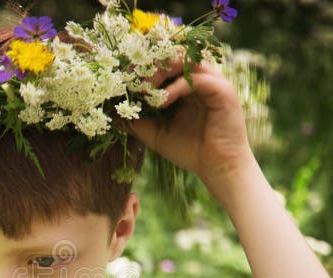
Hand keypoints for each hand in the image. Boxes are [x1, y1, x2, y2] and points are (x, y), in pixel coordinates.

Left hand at [125, 59, 255, 206]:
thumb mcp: (155, 134)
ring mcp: (213, 81)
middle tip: (131, 80)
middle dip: (149, 65)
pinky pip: (196, 79)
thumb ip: (135, 122)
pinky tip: (161, 102)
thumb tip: (111, 114)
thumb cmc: (190, 150)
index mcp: (186, 84)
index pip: (164, 62)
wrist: (218, 168)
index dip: (143, 66)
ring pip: (185, 60)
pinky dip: (176, 88)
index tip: (123, 78)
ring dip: (161, 71)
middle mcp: (200, 78)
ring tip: (144, 88)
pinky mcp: (222, 91)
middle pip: (173, 54)